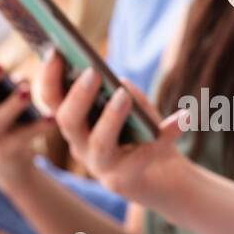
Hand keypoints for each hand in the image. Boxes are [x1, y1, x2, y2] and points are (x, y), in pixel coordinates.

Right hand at [0, 46, 57, 193]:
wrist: (11, 165)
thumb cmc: (8, 123)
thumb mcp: (2, 102)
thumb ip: (7, 86)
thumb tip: (22, 75)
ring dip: (11, 104)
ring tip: (26, 89)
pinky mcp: (6, 151)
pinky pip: (22, 137)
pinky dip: (38, 126)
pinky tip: (52, 118)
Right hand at [35, 53, 187, 206]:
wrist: (165, 178)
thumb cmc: (143, 135)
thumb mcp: (135, 108)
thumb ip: (125, 94)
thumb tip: (119, 84)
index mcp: (76, 124)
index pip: (51, 100)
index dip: (48, 77)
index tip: (55, 52)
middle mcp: (81, 146)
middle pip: (68, 122)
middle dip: (78, 96)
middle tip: (92, 73)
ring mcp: (101, 167)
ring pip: (99, 143)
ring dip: (111, 116)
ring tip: (124, 96)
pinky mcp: (125, 181)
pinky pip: (144, 155)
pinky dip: (168, 132)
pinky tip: (185, 116)